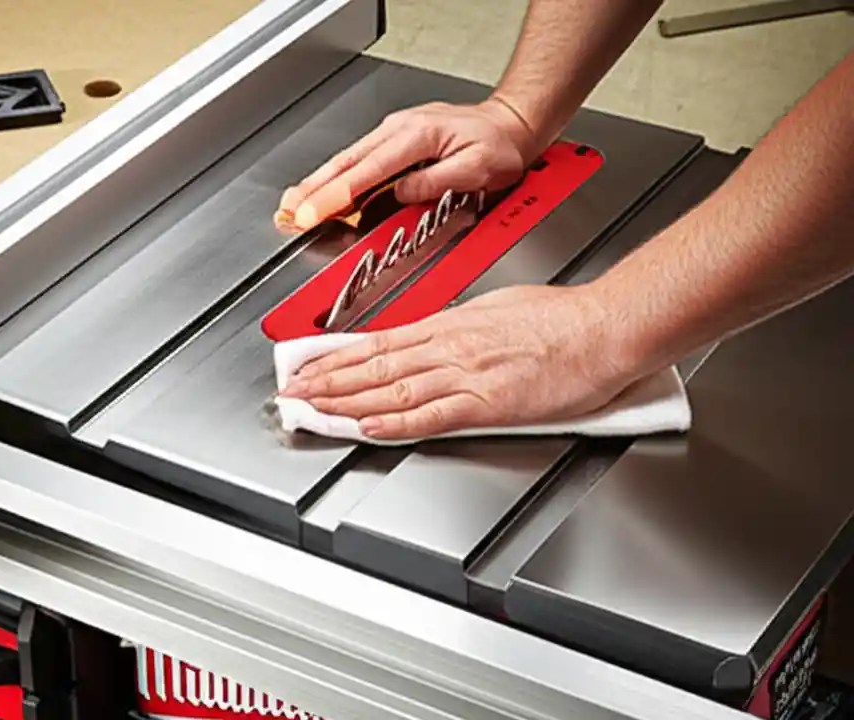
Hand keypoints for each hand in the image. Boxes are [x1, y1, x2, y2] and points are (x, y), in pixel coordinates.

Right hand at [275, 98, 536, 232]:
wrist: (508, 124)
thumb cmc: (498, 145)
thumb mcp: (479, 166)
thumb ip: (438, 181)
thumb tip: (402, 193)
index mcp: (417, 136)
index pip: (367, 171)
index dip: (336, 195)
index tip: (313, 212)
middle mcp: (398, 130)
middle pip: (345, 164)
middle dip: (312, 189)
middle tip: (289, 212)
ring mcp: (392, 134)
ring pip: (345, 162)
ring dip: (316, 185)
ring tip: (292, 208)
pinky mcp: (391, 143)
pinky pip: (355, 162)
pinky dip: (332, 179)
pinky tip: (317, 193)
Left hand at [278, 285, 642, 439]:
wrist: (604, 328)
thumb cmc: (563, 319)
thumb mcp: (498, 310)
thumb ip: (463, 327)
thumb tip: (439, 333)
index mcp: (452, 324)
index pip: (380, 341)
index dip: (338, 356)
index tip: (309, 364)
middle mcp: (450, 346)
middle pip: (375, 364)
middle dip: (328, 379)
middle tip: (292, 391)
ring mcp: (466, 374)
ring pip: (392, 387)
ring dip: (347, 399)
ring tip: (313, 408)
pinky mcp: (489, 402)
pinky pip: (432, 414)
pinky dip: (396, 420)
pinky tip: (367, 424)